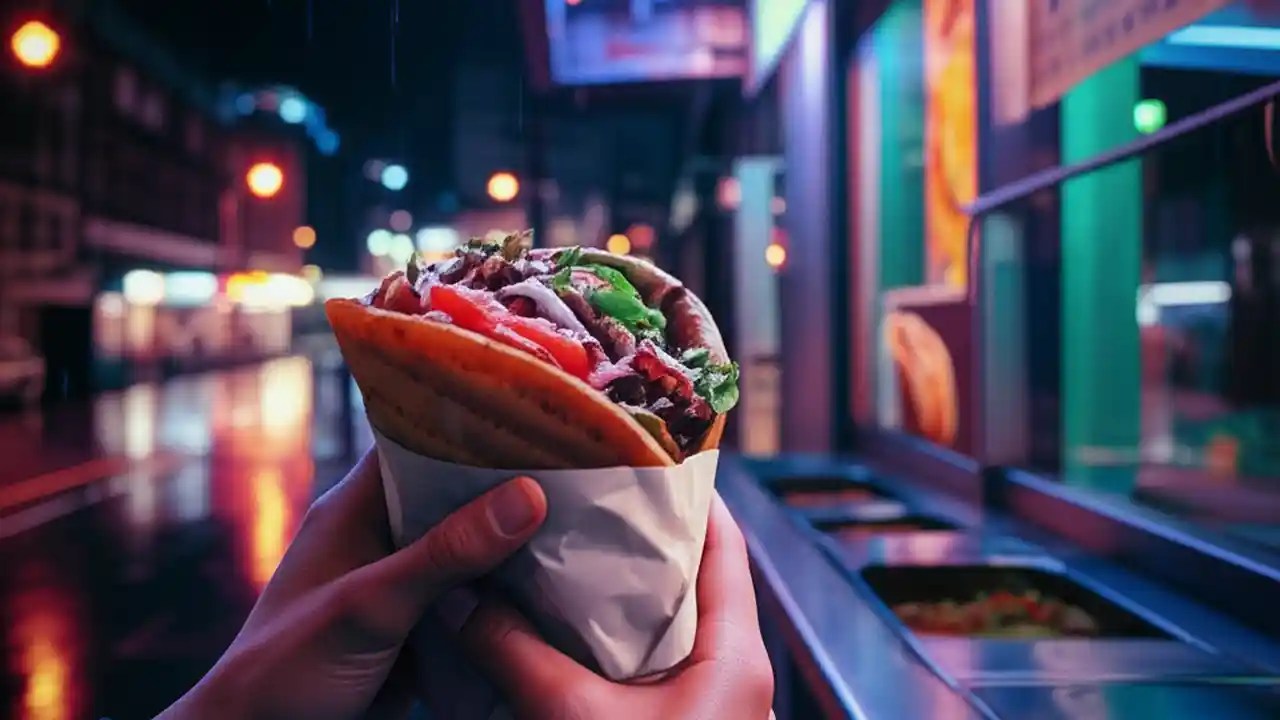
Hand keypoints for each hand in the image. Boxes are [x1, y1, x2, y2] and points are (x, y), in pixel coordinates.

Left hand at [159, 450, 547, 719]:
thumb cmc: (286, 668)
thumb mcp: (368, 605)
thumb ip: (444, 553)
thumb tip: (528, 495)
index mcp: (355, 507)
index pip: (418, 439)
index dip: (473, 422)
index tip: (540, 412)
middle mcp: (380, 536)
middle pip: (456, 494)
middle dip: (511, 485)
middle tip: (582, 468)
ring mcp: (401, 584)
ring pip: (471, 549)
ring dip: (516, 543)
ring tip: (586, 519)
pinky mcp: (418, 629)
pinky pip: (473, 599)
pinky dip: (509, 594)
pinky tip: (559, 587)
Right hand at [455, 494, 773, 719]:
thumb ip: (516, 654)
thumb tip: (463, 598)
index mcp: (736, 654)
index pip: (727, 544)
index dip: (688, 492)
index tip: (639, 450)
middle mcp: (733, 671)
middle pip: (696, 577)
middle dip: (640, 535)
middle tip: (582, 489)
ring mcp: (706, 703)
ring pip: (668, 621)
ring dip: (619, 588)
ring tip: (562, 541)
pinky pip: (648, 663)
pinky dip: (608, 636)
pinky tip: (558, 622)